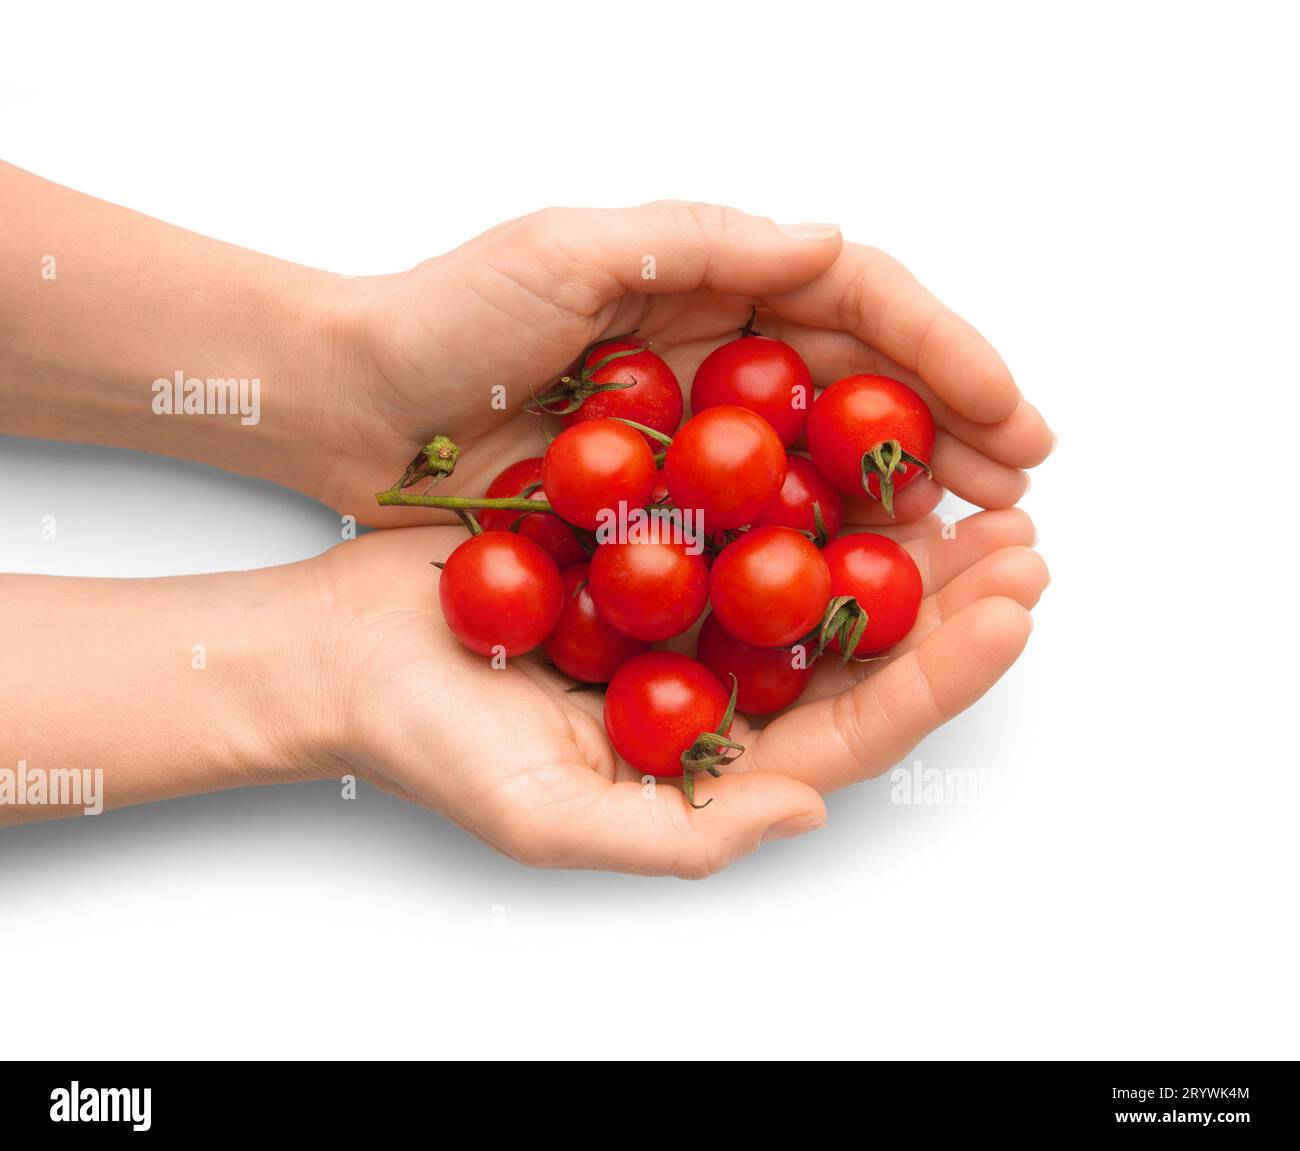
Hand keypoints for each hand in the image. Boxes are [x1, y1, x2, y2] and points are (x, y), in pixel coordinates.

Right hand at [309, 504, 1046, 875]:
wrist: (344, 654)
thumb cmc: (431, 742)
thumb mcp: (544, 816)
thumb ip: (678, 832)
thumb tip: (807, 807)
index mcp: (712, 760)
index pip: (852, 727)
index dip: (939, 677)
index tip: (1010, 613)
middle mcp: (717, 685)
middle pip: (860, 648)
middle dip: (953, 600)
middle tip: (1026, 538)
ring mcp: (688, 611)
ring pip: (818, 570)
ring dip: (896, 527)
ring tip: (974, 482)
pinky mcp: (651, 545)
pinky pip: (744, 506)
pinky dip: (803, 473)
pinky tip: (853, 432)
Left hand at [315, 203, 1053, 524]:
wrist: (352, 404)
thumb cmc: (442, 318)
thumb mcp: (566, 253)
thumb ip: (697, 244)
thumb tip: (826, 243)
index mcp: (712, 284)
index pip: (856, 305)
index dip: (944, 353)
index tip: (1011, 416)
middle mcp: (720, 358)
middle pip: (863, 389)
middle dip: (953, 434)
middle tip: (1022, 493)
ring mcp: (695, 437)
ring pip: (824, 465)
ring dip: (902, 501)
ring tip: (973, 544)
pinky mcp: (659, 504)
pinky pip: (758, 528)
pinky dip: (814, 552)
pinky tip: (863, 585)